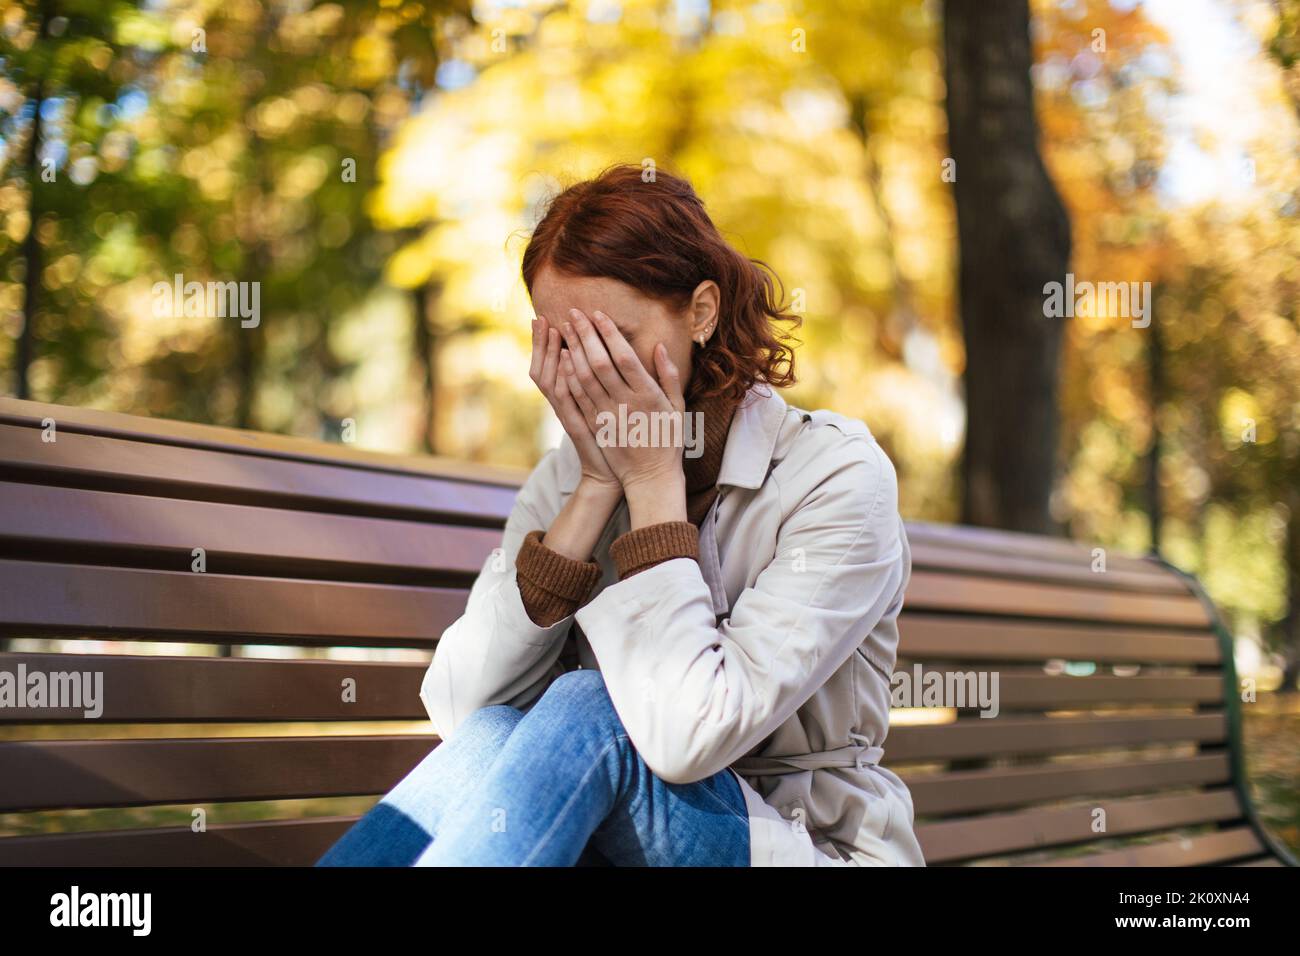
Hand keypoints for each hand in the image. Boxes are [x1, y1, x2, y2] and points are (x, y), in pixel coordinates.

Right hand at [530, 313, 620, 498]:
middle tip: (542, 318)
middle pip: (546, 369)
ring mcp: (570, 415)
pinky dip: (566, 378)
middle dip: (543, 343)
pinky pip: (568, 400)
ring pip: (554, 381)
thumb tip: (588, 357)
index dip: (546, 344)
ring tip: (554, 330)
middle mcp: (566, 405)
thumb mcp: (600, 411)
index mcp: (573, 399)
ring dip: (553, 355)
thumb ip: (594, 385)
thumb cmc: (611, 442)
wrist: (610, 476)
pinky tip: (567, 359)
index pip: (553, 365)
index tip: (546, 318)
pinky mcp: (579, 426)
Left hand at [558, 308, 687, 527]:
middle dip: (585, 334)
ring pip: (584, 377)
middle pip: (599, 362)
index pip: (624, 357)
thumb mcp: (677, 408)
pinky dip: (568, 375)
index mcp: (648, 395)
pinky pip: (578, 397)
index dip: (608, 333)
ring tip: (565, 329)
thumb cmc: (668, 440)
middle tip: (573, 314)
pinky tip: (563, 358)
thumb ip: (669, 376)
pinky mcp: (595, 426)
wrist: (650, 478)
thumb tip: (659, 347)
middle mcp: (626, 403)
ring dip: (572, 350)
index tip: (597, 314)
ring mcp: (608, 415)